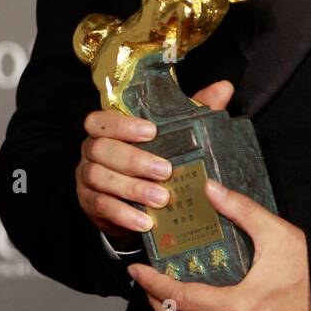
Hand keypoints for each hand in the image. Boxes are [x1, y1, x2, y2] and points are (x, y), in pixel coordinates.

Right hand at [76, 79, 234, 242]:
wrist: (137, 201)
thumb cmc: (155, 158)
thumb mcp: (173, 135)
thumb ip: (195, 110)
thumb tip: (223, 88)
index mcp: (109, 129)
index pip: (101, 119)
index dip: (122, 124)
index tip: (151, 131)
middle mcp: (92, 150)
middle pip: (101, 149)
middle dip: (134, 160)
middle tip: (165, 171)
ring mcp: (86, 177)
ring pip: (99, 177)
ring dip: (131, 189)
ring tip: (161, 199)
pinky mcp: (89, 204)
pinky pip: (101, 206)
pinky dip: (124, 214)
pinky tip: (145, 222)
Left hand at [128, 179, 310, 310]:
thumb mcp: (276, 233)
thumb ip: (240, 209)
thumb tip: (209, 189)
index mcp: (238, 307)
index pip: (180, 299)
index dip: (154, 284)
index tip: (138, 271)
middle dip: (157, 303)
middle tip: (147, 283)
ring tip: (169, 292)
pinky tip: (204, 306)